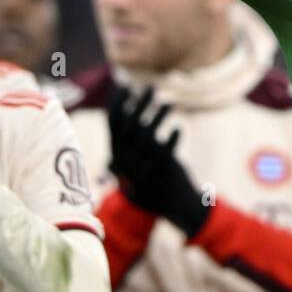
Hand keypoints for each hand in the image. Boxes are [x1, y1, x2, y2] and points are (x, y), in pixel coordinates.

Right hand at [106, 86, 208, 236]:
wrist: (172, 206)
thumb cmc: (154, 173)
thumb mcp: (137, 155)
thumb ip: (131, 133)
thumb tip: (127, 104)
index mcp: (118, 153)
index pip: (112, 123)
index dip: (117, 102)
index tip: (124, 85)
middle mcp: (127, 160)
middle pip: (129, 125)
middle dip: (138, 104)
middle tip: (150, 87)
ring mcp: (144, 167)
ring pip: (147, 137)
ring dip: (158, 117)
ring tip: (170, 104)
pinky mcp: (163, 173)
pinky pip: (166, 153)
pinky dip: (172, 140)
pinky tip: (178, 129)